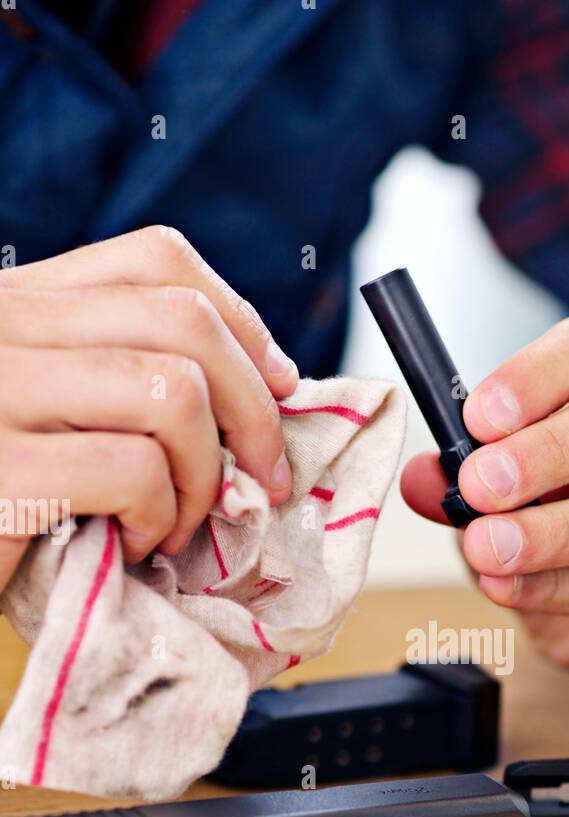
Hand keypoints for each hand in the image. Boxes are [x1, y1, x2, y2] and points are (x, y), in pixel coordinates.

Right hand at [0, 226, 298, 592]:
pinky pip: (136, 470)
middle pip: (184, 321)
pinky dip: (160, 519)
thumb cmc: (6, 507)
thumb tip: (268, 382)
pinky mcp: (1, 470)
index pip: (156, 258)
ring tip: (175, 525)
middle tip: (261, 483)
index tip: (279, 387)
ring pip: (174, 392)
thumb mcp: (57, 416)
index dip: (243, 321)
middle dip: (253, 411)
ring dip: (203, 477)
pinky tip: (131, 545)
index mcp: (17, 303)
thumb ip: (126, 378)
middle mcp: (1, 326)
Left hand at [401, 312, 568, 669]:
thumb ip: (472, 473)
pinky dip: (561, 588)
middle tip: (481, 484)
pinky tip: (509, 587)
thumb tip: (423, 478)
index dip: (539, 374)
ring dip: (557, 532)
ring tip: (488, 547)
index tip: (477, 416)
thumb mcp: (526, 476)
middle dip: (552, 450)